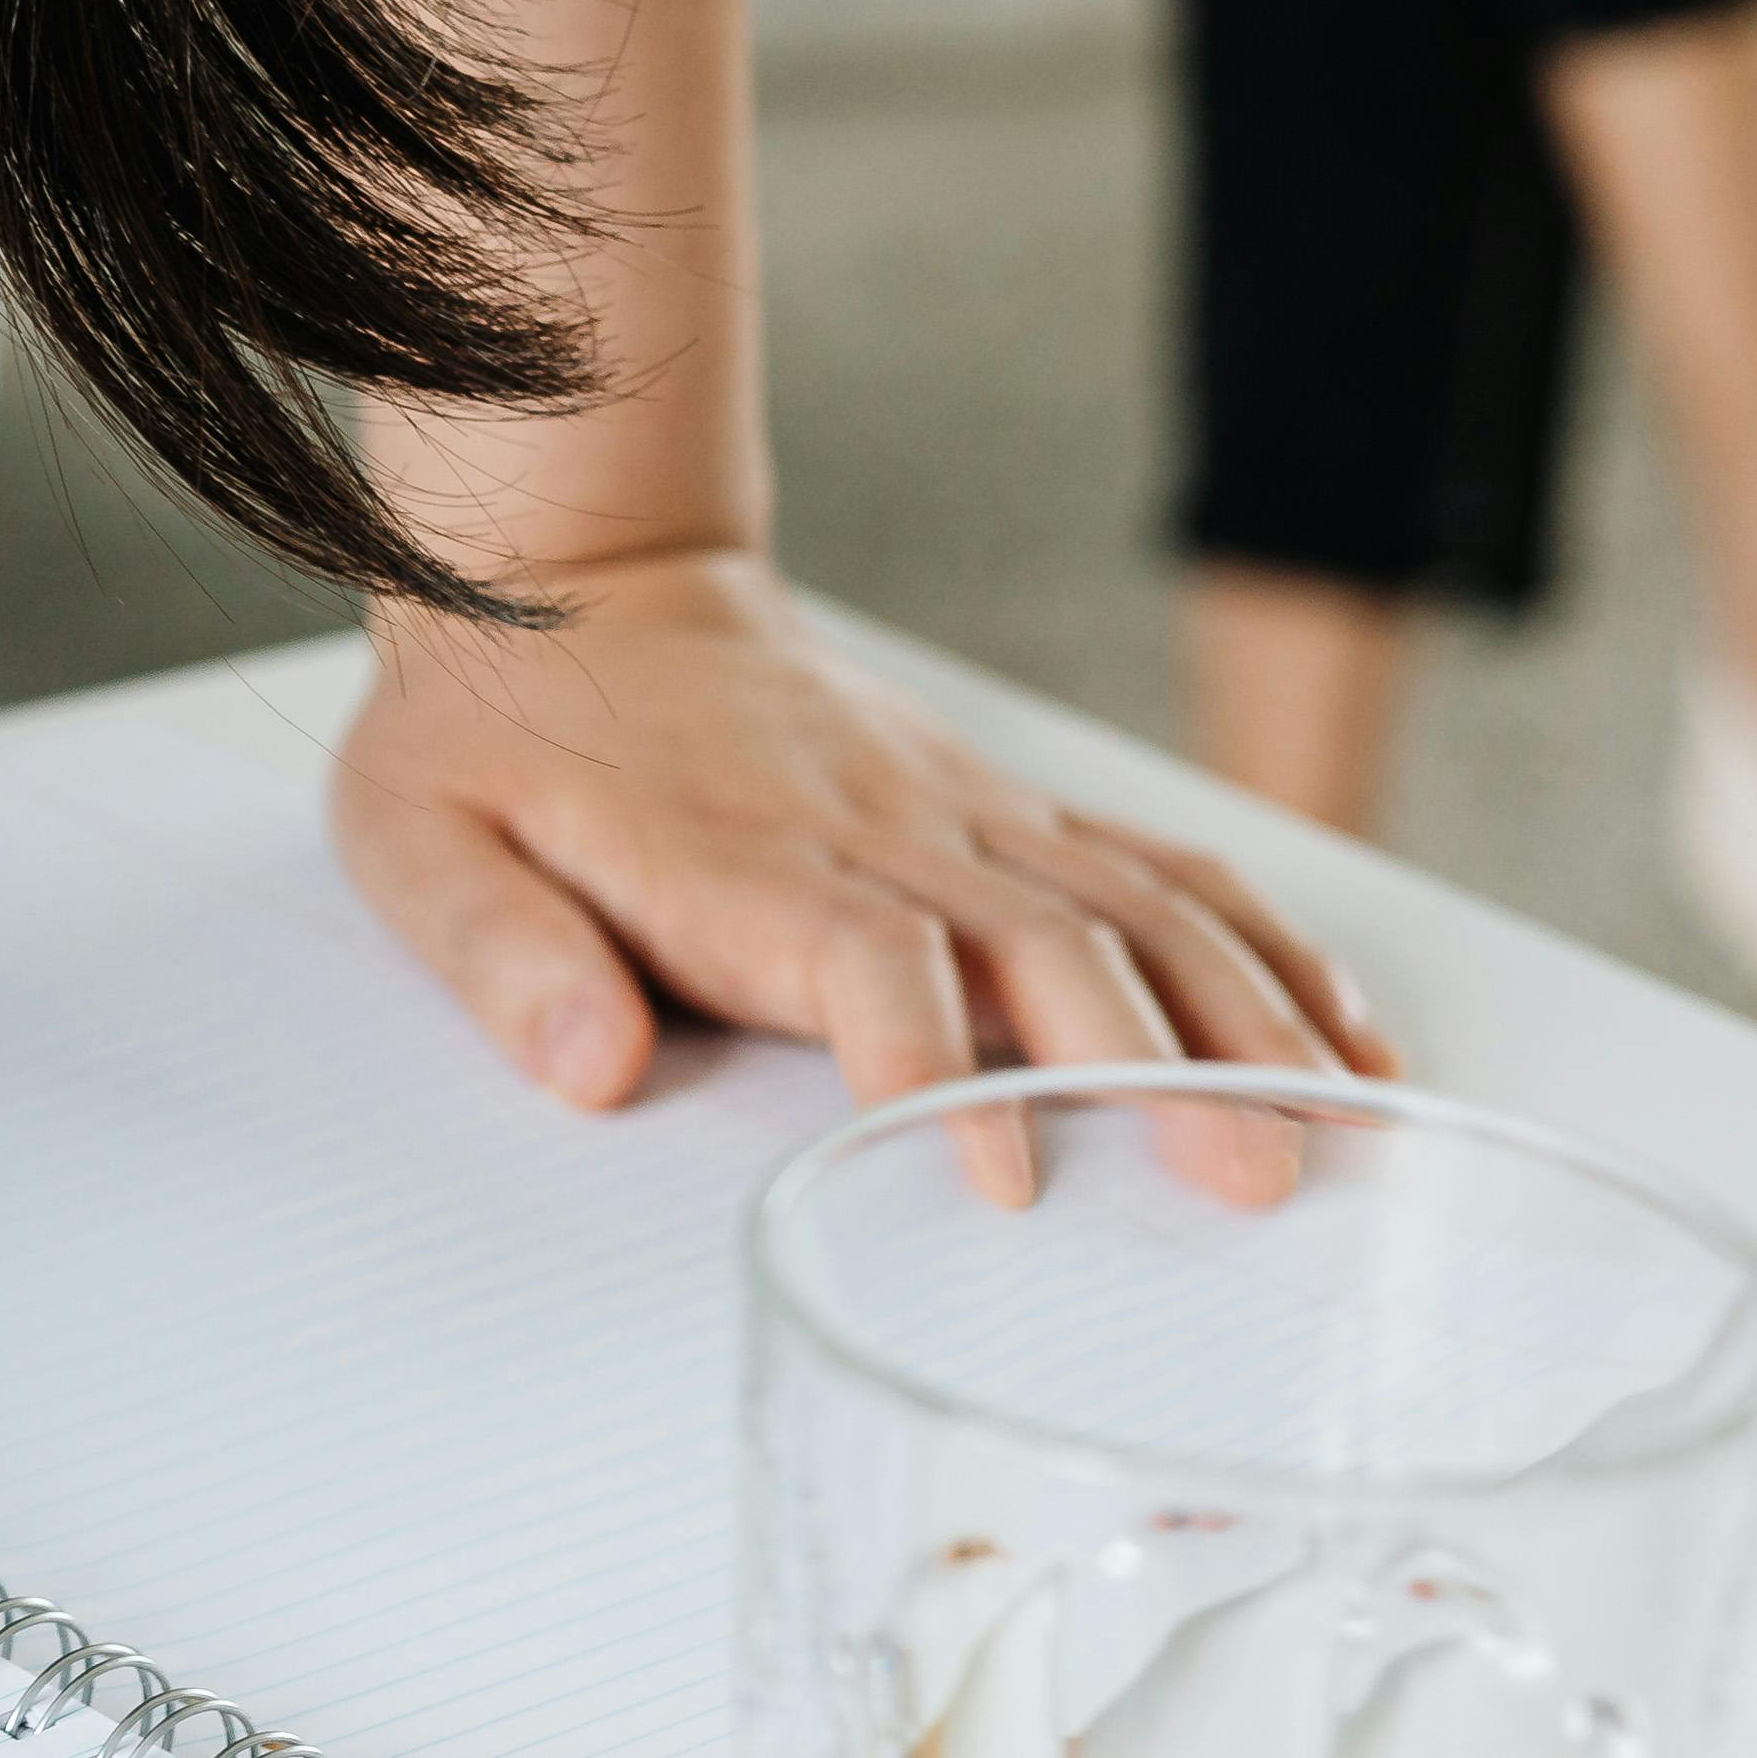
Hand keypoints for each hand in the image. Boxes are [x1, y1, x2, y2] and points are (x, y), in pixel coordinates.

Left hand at [334, 552, 1391, 1199]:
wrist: (574, 581)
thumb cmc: (492, 731)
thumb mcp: (417, 841)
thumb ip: (496, 955)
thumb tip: (585, 1064)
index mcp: (732, 861)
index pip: (868, 962)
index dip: (941, 1067)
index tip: (999, 1177)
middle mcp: (872, 832)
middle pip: (1048, 943)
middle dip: (1158, 1064)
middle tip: (1249, 1176)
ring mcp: (953, 811)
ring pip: (1134, 904)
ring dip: (1245, 1012)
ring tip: (1340, 1117)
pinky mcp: (995, 803)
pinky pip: (1154, 864)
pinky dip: (1261, 941)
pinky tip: (1339, 1028)